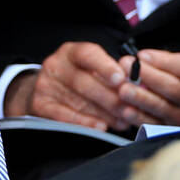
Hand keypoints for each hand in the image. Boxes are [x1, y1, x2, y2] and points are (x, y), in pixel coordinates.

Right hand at [5, 41, 132, 130]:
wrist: (48, 90)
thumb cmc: (79, 78)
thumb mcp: (93, 68)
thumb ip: (114, 74)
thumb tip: (139, 86)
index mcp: (71, 52)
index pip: (87, 54)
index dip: (105, 66)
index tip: (121, 79)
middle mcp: (55, 66)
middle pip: (84, 82)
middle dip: (111, 98)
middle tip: (131, 109)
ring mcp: (45, 85)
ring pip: (77, 101)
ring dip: (104, 114)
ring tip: (123, 121)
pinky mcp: (40, 104)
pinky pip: (63, 115)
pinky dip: (84, 122)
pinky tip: (100, 126)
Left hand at [115, 49, 179, 125]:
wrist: (175, 100)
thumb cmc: (172, 78)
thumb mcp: (175, 66)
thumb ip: (165, 62)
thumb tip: (143, 58)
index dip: (165, 63)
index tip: (142, 56)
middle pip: (175, 89)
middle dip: (150, 78)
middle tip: (128, 69)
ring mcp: (179, 114)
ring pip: (163, 108)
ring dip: (141, 98)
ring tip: (124, 89)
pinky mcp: (167, 128)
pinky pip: (154, 125)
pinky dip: (139, 117)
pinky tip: (127, 111)